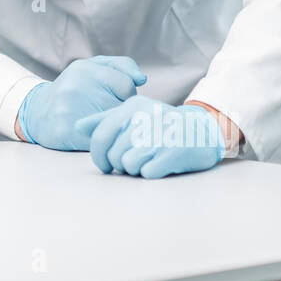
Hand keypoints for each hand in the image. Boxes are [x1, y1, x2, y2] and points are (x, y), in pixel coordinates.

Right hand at [17, 56, 147, 150]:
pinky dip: (103, 141)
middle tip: (109, 114)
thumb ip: (121, 65)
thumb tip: (141, 79)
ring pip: (112, 124)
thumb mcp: (92, 68)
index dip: (126, 96)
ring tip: (104, 125)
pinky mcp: (66, 131)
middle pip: (121, 106)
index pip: (127, 85)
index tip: (115, 100)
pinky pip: (100, 140)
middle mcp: (77, 86)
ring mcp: (69, 109)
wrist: (36, 111)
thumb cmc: (73, 89)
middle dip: (120, 113)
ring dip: (114, 127)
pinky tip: (95, 136)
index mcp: (85, 68)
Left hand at [75, 96, 223, 177]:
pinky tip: (160, 164)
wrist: (202, 131)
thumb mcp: (133, 115)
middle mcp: (145, 117)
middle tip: (133, 161)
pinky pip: (147, 173)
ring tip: (147, 160)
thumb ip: (105, 120)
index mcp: (132, 107)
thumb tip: (77, 126)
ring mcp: (161, 133)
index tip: (104, 165)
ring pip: (128, 165)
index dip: (97, 156)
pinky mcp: (174, 151)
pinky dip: (151, 173)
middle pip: (113, 155)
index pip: (100, 136)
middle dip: (120, 164)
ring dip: (135, 169)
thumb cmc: (160, 126)